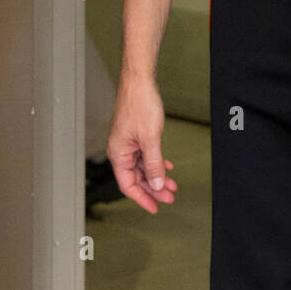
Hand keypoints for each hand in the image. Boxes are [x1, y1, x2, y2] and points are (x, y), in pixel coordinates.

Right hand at [107, 75, 177, 214]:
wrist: (140, 81)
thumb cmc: (139, 104)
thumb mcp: (151, 138)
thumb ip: (153, 164)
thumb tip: (156, 185)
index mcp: (118, 153)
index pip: (128, 185)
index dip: (142, 198)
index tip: (155, 208)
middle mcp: (121, 150)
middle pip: (136, 178)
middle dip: (153, 189)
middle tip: (169, 197)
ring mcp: (128, 142)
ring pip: (142, 167)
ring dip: (157, 176)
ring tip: (172, 184)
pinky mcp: (136, 135)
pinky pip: (145, 155)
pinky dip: (157, 162)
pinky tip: (167, 166)